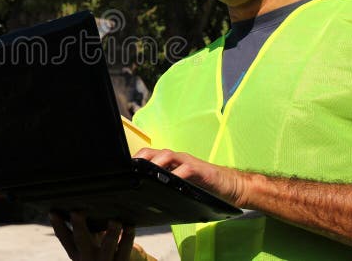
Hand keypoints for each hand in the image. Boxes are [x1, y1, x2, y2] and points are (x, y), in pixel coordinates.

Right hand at [50, 212, 135, 260]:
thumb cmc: (101, 252)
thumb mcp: (91, 243)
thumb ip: (89, 227)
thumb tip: (85, 199)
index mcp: (77, 253)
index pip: (65, 239)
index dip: (58, 226)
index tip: (53, 212)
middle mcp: (88, 259)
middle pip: (81, 242)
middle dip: (79, 227)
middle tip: (77, 212)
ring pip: (107, 249)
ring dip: (111, 233)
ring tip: (115, 221)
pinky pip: (124, 251)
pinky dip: (127, 238)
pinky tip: (130, 226)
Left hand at [134, 148, 251, 207]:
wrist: (229, 186)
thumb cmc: (202, 187)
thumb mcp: (179, 186)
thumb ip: (164, 186)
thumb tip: (143, 198)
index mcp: (168, 163)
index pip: (147, 156)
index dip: (134, 161)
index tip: (122, 170)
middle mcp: (176, 158)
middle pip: (153, 153)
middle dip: (140, 159)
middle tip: (129, 171)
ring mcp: (187, 162)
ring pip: (167, 156)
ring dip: (154, 163)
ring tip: (145, 173)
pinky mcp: (200, 170)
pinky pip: (186, 169)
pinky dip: (176, 175)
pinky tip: (170, 182)